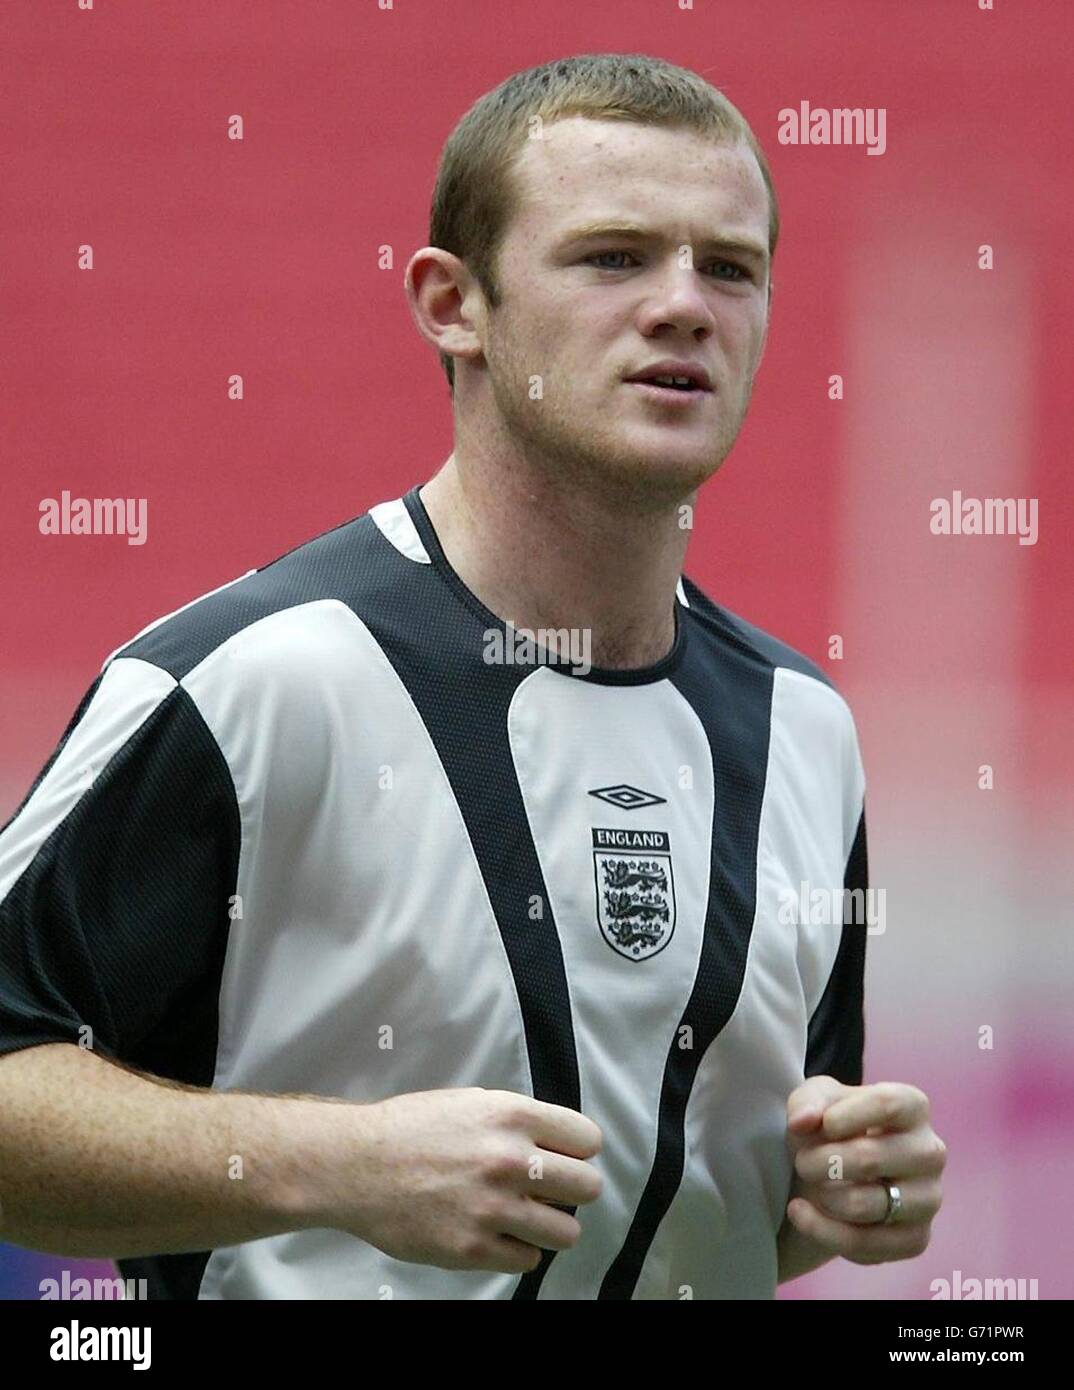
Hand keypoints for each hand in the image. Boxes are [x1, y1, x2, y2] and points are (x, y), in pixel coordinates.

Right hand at [321, 1087, 602, 1273]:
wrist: (357, 1165)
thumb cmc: (412, 1129)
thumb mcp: (472, 1103)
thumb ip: (518, 1122)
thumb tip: (558, 1147)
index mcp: (511, 1116)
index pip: (587, 1140)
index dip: (578, 1151)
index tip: (566, 1158)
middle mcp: (508, 1160)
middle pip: (588, 1187)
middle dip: (572, 1190)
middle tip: (549, 1192)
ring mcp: (492, 1207)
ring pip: (566, 1232)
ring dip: (550, 1226)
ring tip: (526, 1217)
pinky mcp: (473, 1248)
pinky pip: (528, 1260)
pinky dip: (517, 1250)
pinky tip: (498, 1234)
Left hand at [783, 1075, 945, 1264]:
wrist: (836, 1174)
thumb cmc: (832, 1126)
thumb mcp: (815, 1099)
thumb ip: (807, 1102)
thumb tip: (802, 1121)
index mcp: (913, 1107)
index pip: (888, 1105)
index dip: (847, 1115)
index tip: (822, 1125)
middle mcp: (930, 1152)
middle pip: (870, 1157)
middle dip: (821, 1161)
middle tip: (802, 1162)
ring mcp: (928, 1199)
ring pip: (865, 1204)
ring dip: (823, 1196)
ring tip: (810, 1186)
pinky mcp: (916, 1238)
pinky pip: (865, 1244)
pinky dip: (823, 1230)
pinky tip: (803, 1214)